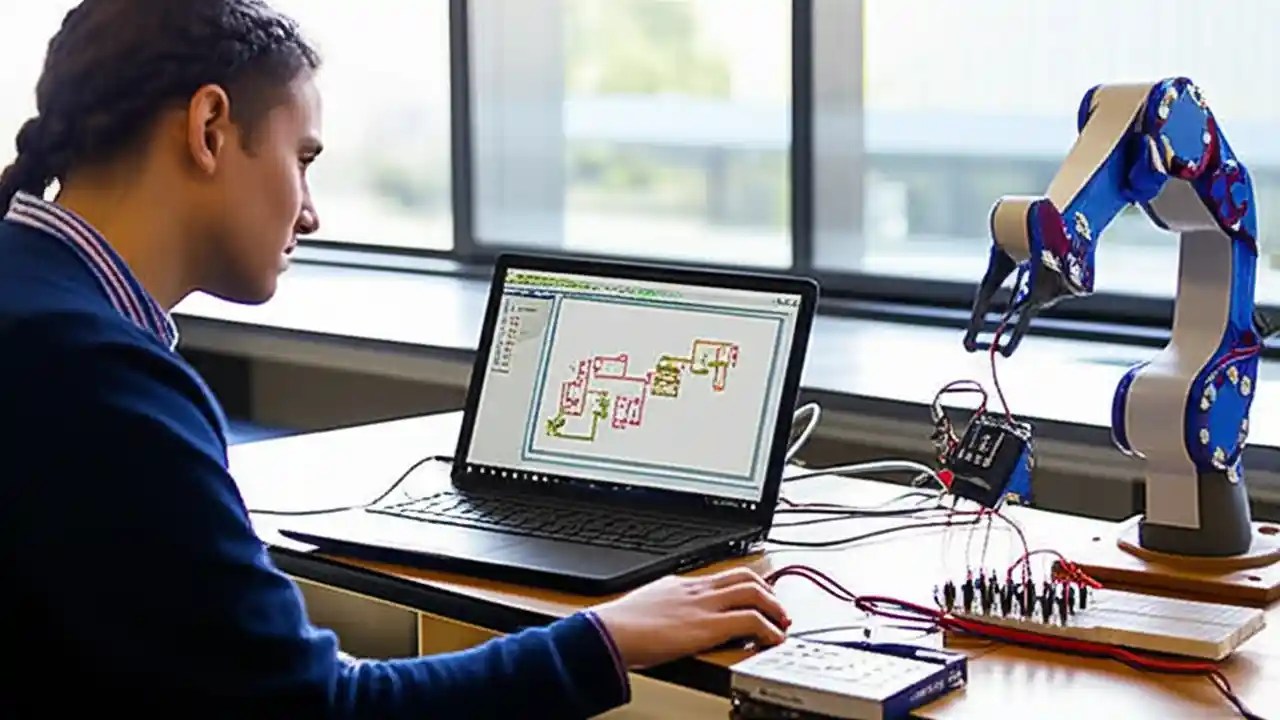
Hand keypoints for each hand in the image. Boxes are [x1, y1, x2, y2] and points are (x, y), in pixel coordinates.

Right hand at [590, 567, 789, 668]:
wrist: (611, 632)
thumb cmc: (620, 625)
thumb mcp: (647, 605)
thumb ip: (664, 605)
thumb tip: (667, 615)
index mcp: (682, 584)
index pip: (723, 575)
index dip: (747, 585)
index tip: (758, 595)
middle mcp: (697, 589)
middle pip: (745, 576)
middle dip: (768, 591)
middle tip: (778, 608)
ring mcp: (704, 605)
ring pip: (754, 592)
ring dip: (775, 607)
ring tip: (782, 623)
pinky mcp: (708, 625)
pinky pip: (751, 620)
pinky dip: (769, 629)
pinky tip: (773, 639)